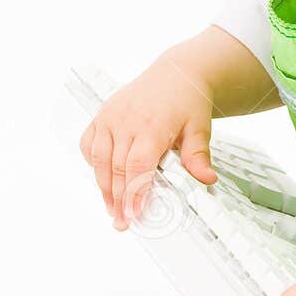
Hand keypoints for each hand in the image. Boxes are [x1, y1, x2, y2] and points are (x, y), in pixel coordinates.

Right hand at [78, 51, 215, 228]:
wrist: (176, 73)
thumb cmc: (187, 102)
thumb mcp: (200, 128)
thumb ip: (198, 156)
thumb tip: (206, 179)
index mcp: (153, 125)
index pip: (138, 165)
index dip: (134, 192)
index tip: (133, 214)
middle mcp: (127, 120)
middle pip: (116, 167)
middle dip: (118, 199)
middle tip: (122, 222)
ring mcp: (111, 116)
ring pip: (99, 158)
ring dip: (103, 186)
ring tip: (111, 209)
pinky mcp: (102, 115)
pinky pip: (89, 143)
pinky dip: (93, 163)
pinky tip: (102, 179)